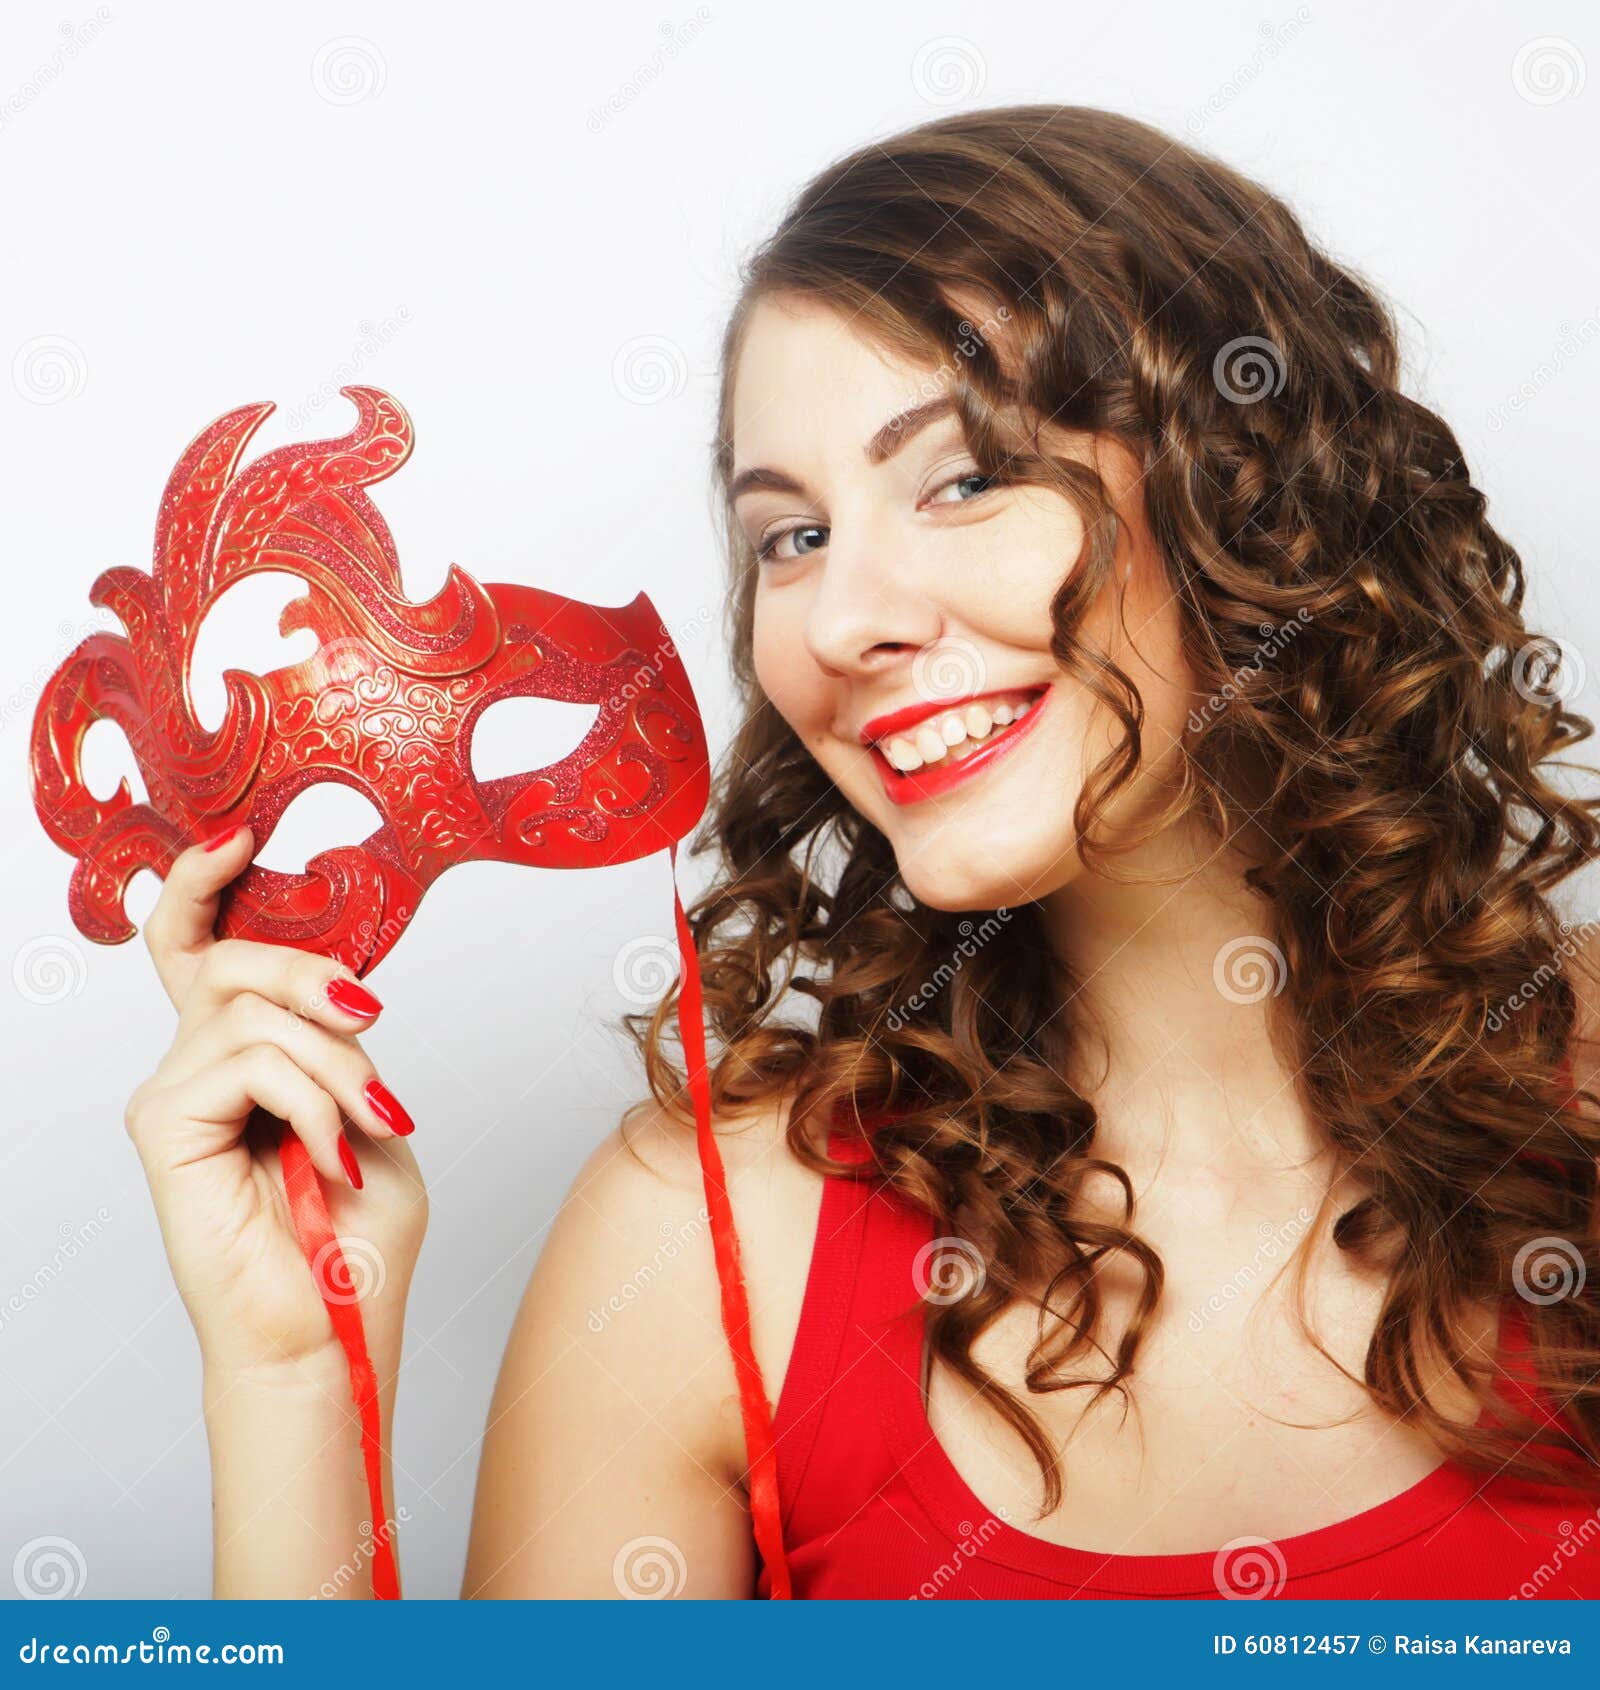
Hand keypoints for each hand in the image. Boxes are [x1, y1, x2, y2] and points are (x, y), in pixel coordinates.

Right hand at [124, 825, 427, 1379]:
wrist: (335, 1327)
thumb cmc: (356, 1236)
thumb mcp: (371, 1112)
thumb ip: (342, 1045)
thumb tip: (335, 989)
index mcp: (243, 1057)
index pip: (201, 951)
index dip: (207, 885)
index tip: (240, 834)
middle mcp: (197, 1066)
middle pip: (232, 960)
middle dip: (315, 974)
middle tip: (371, 1021)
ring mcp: (175, 1095)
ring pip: (254, 1010)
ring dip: (337, 1063)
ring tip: (368, 1123)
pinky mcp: (165, 1127)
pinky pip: (249, 1061)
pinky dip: (311, 1100)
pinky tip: (330, 1151)